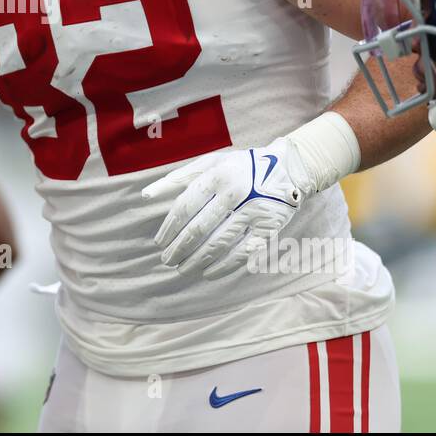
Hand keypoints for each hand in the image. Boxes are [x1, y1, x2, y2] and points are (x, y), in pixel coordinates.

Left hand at [143, 138, 315, 278]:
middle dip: (179, 248)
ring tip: (182, 269)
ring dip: (197, 260)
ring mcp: (254, 210)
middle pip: (199, 228)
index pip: (186, 206)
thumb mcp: (209, 163)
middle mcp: (235, 192)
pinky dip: (224, 266)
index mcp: (217, 174)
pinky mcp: (269, 227)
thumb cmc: (239, 167)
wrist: (288, 169)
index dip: (170, 227)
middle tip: (166, 260)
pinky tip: (209, 273)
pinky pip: (243, 252)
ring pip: (219, 243)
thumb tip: (146, 196)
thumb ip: (177, 178)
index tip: (160, 242)